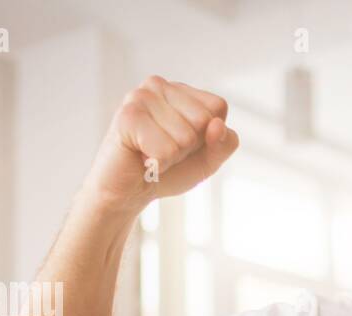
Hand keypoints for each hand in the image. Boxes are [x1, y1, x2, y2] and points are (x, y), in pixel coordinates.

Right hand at [82, 76, 238, 213]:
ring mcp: (140, 97)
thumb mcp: (208, 160)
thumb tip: (216, 125)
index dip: (207, 137)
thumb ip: (224, 143)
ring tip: (150, 153)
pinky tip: (140, 157)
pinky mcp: (127, 116)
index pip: (217, 107)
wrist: (128, 192)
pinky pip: (165, 150)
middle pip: (203, 120)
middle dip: (188, 148)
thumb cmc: (168, 171)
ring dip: (171, 157)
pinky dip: (157, 164)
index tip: (182, 144)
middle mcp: (158, 85)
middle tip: (163, 150)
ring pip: (185, 137)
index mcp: (180, 90)